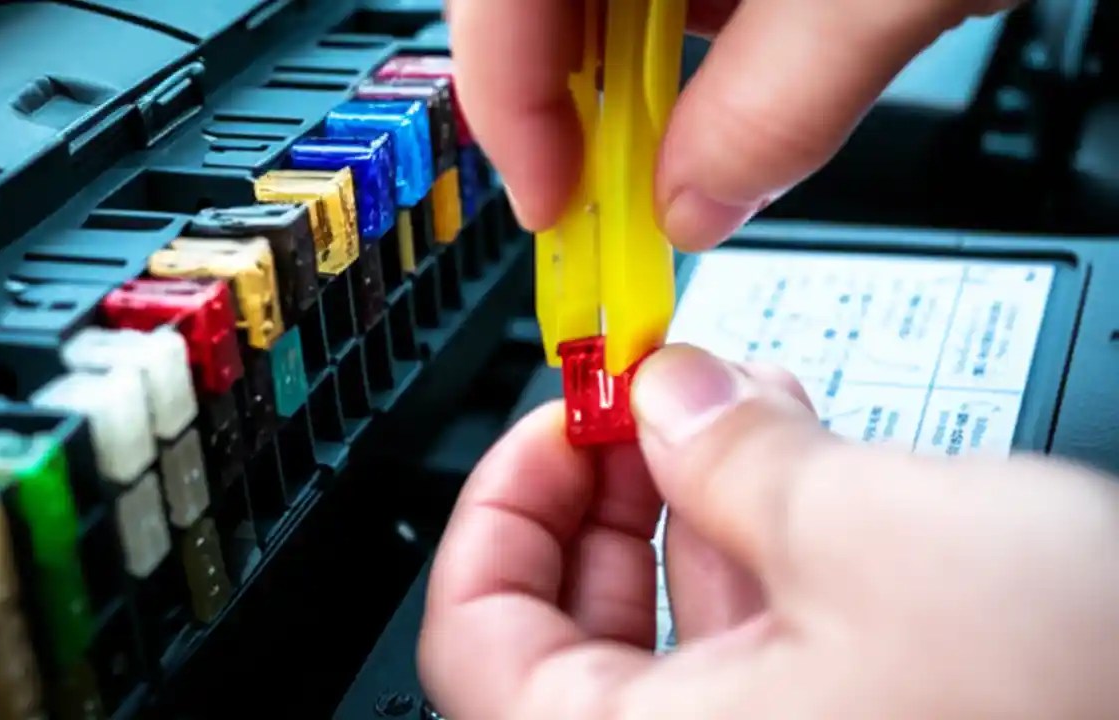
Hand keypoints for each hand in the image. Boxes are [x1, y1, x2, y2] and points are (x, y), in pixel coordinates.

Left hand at [418, 344, 1118, 718]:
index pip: (472, 639)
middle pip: (569, 636)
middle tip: (638, 406)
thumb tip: (674, 394)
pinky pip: (766, 655)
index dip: (499, 507)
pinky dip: (767, 556)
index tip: (557, 421)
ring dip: (695, 506)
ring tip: (728, 406)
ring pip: (678, 640)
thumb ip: (737, 453)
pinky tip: (795, 467)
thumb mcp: (873, 534)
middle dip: (607, 493)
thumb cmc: (1068, 708)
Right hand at [446, 0, 1017, 248]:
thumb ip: (776, 108)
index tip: (556, 208)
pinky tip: (737, 71)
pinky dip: (691, 34)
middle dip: (570, 104)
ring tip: (682, 143)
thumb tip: (691, 207)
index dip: (509, 109)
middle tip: (615, 195)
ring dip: (634, 76)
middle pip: (536, 0)